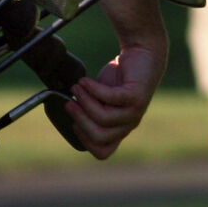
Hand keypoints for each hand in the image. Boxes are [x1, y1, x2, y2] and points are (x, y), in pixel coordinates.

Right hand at [65, 43, 163, 159]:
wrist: (141, 54)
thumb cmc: (117, 78)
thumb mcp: (99, 99)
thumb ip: (87, 109)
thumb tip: (66, 111)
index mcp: (119, 130)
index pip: (103, 152)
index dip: (85, 141)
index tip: (73, 123)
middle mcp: (128, 125)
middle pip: (100, 137)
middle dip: (79, 120)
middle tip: (68, 103)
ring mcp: (134, 112)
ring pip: (103, 119)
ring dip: (84, 101)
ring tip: (76, 87)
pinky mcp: (136, 96)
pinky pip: (110, 98)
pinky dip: (92, 89)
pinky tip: (85, 81)